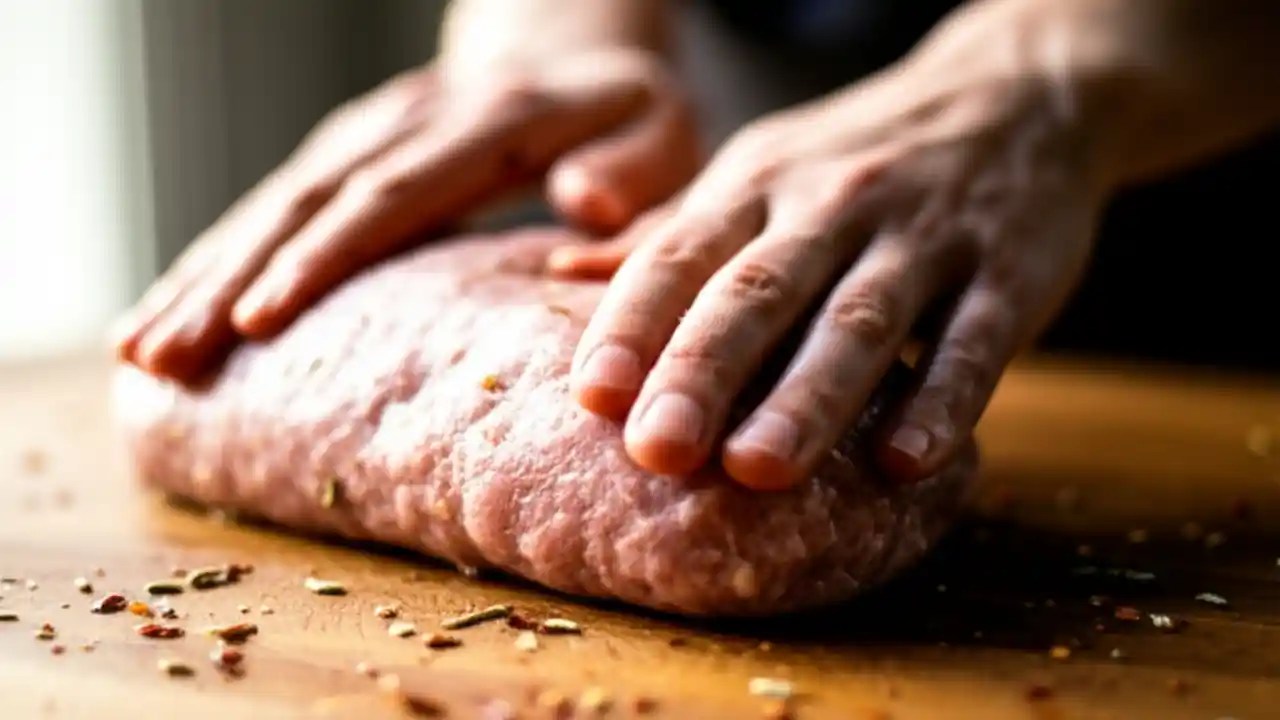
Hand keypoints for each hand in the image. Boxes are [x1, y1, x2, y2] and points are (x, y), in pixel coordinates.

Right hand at [113, 48, 698, 381]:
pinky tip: (167, 307)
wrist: (575, 45)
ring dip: (203, 272)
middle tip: (166, 356)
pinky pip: (276, 201)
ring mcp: (374, 129)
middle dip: (233, 278)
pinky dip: (217, 255)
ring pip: (275, 199)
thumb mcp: (662, 133)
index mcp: (494, 121)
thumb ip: (636, 169)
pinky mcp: (352, 149)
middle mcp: (416, 118)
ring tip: (139, 349)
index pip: (397, 189)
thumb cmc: (631, 116)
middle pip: (311, 197)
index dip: (326, 252)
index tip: (261, 319)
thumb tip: (584, 203)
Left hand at [552, 47, 1103, 487]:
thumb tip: (559, 275)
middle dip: (704, 370)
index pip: (682, 253)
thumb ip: (673, 232)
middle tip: (657, 450)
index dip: (634, 323)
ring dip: (808, 397)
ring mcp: (926, 237)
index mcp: (759, 182)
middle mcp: (834, 204)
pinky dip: (942, 400)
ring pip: (860, 321)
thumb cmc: (858, 157)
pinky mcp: (1010, 273)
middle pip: (760, 291)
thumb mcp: (760, 171)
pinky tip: (905, 462)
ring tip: (758, 471)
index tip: (592, 395)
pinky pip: (975, 342)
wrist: (1016, 98)